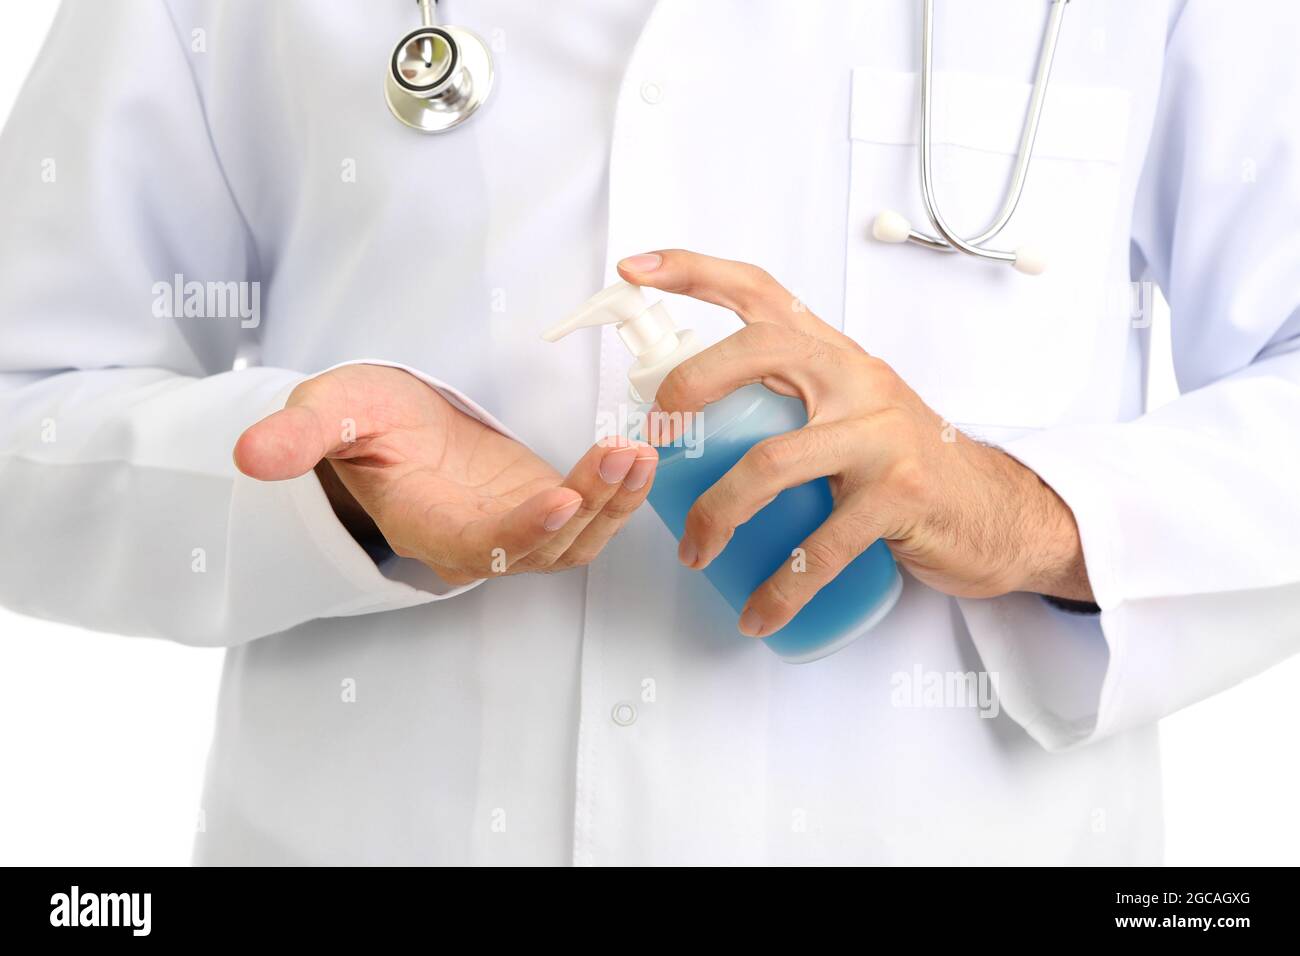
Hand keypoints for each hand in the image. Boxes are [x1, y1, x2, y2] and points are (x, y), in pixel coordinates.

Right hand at [234, 363, 656, 583]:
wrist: (388, 425)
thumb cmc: (359, 420)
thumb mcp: (328, 412)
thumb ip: (299, 435)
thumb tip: (247, 455)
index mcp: (427, 525)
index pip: (480, 546)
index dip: (522, 532)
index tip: (560, 499)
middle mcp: (478, 540)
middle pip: (546, 549)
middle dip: (590, 510)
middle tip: (623, 457)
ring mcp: (516, 526)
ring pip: (578, 539)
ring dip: (615, 503)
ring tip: (641, 452)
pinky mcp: (544, 503)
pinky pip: (592, 513)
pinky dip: (619, 491)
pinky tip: (643, 452)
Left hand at [617, 250, 1092, 636]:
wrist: (997, 512)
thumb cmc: (905, 465)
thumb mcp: (850, 410)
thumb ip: (791, 400)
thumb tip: (696, 420)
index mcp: (833, 355)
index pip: (760, 293)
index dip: (696, 272)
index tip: (636, 268)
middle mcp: (857, 378)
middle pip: (759, 351)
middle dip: (690, 386)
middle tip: (657, 440)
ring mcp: (882, 433)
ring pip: (772, 463)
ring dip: (717, 514)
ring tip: (695, 552)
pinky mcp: (901, 494)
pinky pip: (819, 546)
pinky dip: (780, 586)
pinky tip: (759, 612)